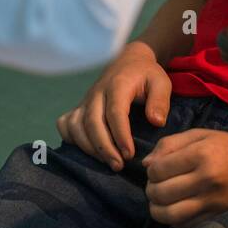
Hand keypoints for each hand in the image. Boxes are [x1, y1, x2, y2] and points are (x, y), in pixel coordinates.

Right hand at [56, 40, 171, 170]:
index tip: (129, 154)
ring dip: (89, 148)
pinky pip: (66, 124)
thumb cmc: (146, 75)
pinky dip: (71, 139)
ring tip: (107, 163)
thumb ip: (160, 100)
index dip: (120, 135)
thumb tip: (156, 122)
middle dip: (104, 147)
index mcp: (118, 84)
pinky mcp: (79, 107)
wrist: (128, 61)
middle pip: (92, 122)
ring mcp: (85, 100)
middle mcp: (97, 92)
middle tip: (119, 166)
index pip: (115, 112)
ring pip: (76, 126)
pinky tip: (87, 150)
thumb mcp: (161, 82)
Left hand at [143, 129, 227, 227]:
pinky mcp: (214, 216)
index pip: (159, 169)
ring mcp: (211, 201)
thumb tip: (146, 164)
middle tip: (154, 184)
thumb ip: (170, 144)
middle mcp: (206, 179)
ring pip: (170, 214)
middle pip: (161, 193)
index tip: (156, 167)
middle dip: (150, 189)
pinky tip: (174, 208)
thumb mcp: (200, 135)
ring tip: (159, 199)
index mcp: (202, 154)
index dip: (151, 170)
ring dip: (156, 208)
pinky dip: (171, 220)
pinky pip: (183, 225)